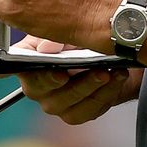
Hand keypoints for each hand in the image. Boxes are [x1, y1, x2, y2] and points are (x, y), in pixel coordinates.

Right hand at [13, 39, 139, 124]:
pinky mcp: (77, 114)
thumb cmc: (73, 43)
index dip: (44, 77)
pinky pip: (91, 110)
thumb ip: (52, 40)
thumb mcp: (62, 33)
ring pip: (75, 104)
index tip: (62, 74)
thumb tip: (45, 48)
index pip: (28, 76)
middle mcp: (39, 90)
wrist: (97, 55)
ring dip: (96, 87)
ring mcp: (57, 104)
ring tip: (111, 72)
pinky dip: (108, 93)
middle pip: (53, 95)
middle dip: (79, 83)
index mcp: (28, 68)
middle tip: (98, 70)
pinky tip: (117, 78)